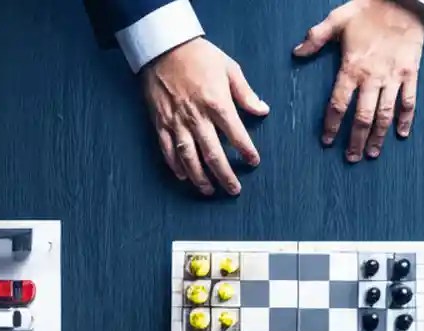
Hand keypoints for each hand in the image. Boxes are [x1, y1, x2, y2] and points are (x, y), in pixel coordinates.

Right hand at [142, 38, 269, 195]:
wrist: (164, 46)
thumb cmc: (198, 55)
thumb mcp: (229, 69)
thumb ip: (246, 94)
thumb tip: (262, 110)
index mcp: (217, 104)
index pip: (236, 135)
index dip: (246, 151)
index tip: (253, 162)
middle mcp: (197, 117)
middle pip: (213, 154)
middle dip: (225, 175)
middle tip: (234, 190)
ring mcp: (177, 122)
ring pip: (189, 157)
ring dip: (200, 177)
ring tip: (209, 191)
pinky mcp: (161, 122)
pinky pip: (168, 150)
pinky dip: (175, 166)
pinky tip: (183, 176)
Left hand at [293, 0, 423, 161]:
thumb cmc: (368, 8)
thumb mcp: (337, 19)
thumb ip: (316, 37)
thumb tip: (296, 53)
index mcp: (352, 68)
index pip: (338, 104)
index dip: (332, 125)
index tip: (327, 142)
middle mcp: (372, 78)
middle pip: (362, 117)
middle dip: (355, 140)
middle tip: (351, 158)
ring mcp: (393, 78)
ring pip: (384, 115)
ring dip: (378, 137)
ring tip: (372, 153)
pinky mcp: (411, 74)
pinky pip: (409, 102)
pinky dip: (406, 119)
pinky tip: (402, 135)